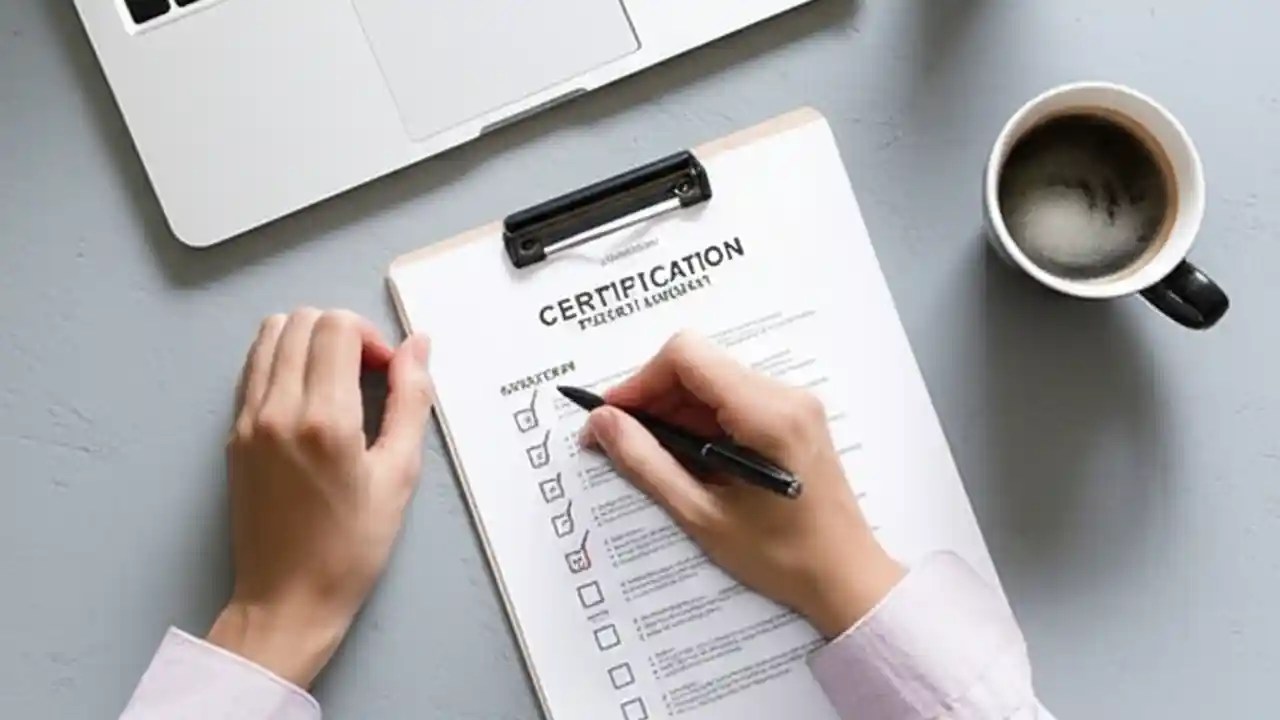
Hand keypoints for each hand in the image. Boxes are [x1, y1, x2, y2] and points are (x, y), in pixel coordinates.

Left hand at [207, 309, 433, 686]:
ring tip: (336, 380)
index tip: (388, 373)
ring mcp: (247, 420)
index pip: (336, 327)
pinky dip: (283, 361)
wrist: (287, 599)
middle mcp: (277, 409)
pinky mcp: (233, 434)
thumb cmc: (351, 547)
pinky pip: (254, 368)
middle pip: (301, 320)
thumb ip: (411, 401)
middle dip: (342, 332)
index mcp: (324, 419)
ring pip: (270, 335)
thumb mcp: (399, 476)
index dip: (371, 337)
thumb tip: (418, 346)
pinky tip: (308, 397)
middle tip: (366, 373)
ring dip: (308, 340)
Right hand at [583, 332, 903, 638]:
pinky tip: (687, 459)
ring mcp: (793, 403)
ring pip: (712, 380)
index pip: (687, 357)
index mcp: (767, 414)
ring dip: (673, 410)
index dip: (639, 381)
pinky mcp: (793, 416)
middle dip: (651, 398)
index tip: (610, 418)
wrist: (846, 577)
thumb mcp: (702, 515)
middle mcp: (784, 395)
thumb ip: (647, 463)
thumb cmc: (782, 557)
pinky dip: (699, 419)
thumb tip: (602, 422)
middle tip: (619, 442)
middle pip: (698, 365)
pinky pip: (732, 398)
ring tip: (652, 457)